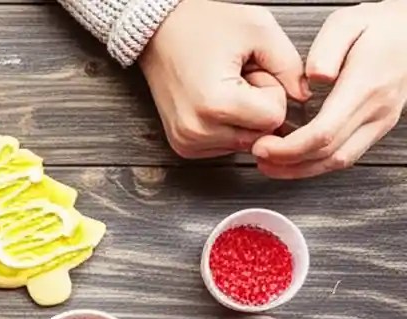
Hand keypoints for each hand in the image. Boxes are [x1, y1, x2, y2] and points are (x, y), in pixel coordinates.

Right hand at [139, 0, 307, 158]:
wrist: (159, 33)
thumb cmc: (203, 26)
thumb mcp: (259, 30)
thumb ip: (291, 66)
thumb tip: (304, 99)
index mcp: (215, 105)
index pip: (274, 117)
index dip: (271, 90)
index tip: (250, 71)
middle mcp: (196, 131)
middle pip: (260, 134)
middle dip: (258, 106)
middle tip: (237, 78)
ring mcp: (187, 142)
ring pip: (245, 143)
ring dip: (243, 117)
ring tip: (223, 87)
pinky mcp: (183, 146)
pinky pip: (226, 145)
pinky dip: (228, 125)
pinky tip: (214, 102)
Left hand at [254, 0, 406, 177]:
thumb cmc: (378, 25)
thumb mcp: (347, 23)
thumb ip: (327, 48)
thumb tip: (314, 77)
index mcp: (365, 87)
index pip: (324, 133)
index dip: (289, 148)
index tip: (263, 146)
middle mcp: (376, 109)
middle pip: (329, 154)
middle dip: (288, 162)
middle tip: (259, 155)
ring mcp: (380, 121)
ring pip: (339, 162)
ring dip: (301, 169)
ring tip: (270, 164)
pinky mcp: (378, 125)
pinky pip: (346, 155)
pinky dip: (317, 163)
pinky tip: (294, 160)